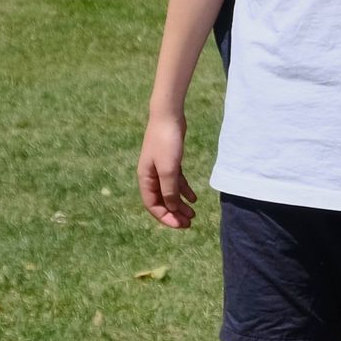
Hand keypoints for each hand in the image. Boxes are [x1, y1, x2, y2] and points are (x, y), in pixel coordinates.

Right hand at [139, 113, 196, 227]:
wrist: (168, 115)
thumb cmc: (166, 141)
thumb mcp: (169, 169)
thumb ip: (169, 190)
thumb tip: (172, 208)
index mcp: (145, 179)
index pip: (153, 205)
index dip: (166, 217)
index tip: (180, 225)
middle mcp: (151, 176)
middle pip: (161, 201)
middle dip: (174, 214)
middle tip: (190, 223)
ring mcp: (160, 168)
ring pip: (170, 193)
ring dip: (180, 204)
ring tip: (193, 214)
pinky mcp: (170, 161)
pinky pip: (176, 182)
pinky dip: (184, 191)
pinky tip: (194, 198)